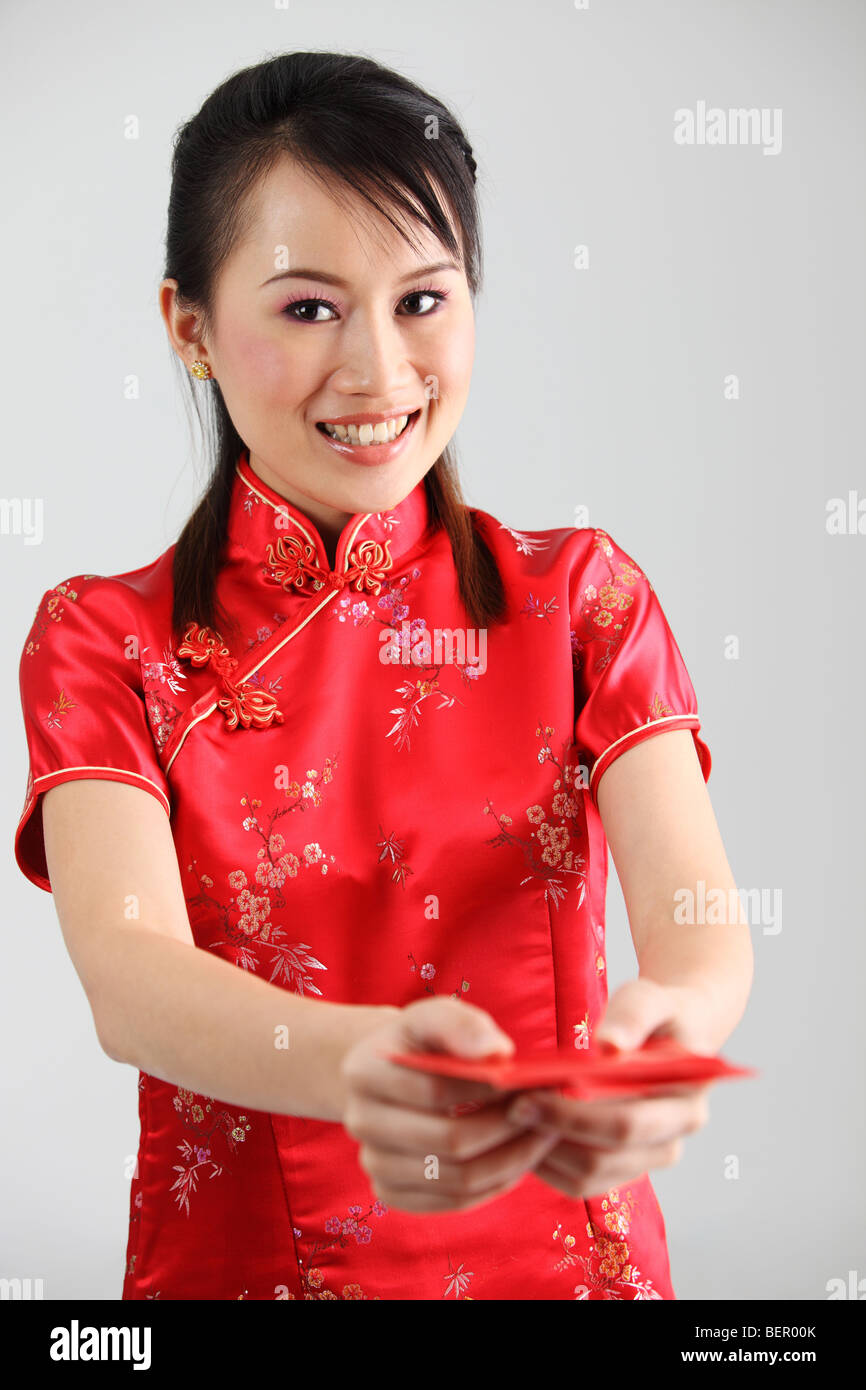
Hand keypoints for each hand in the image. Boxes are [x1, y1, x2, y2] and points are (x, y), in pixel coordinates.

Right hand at [340, 995, 561, 1213]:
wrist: (392, 1076)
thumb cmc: (422, 1043)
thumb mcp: (435, 1015)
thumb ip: (462, 1024)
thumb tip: (497, 1053)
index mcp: (363, 1072)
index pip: (436, 1089)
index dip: (489, 1089)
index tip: (530, 1082)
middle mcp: (359, 1123)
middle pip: (449, 1141)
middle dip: (508, 1128)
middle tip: (546, 1114)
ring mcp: (373, 1163)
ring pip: (457, 1179)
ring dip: (511, 1160)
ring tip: (541, 1136)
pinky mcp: (390, 1192)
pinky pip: (453, 1201)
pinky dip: (494, 1184)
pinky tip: (517, 1160)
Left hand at [504, 979, 713, 1199]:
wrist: (672, 1034)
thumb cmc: (657, 1014)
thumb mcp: (650, 1000)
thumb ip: (634, 1016)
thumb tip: (610, 1046)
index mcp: (686, 1104)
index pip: (627, 1125)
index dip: (574, 1116)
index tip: (529, 1094)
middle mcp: (672, 1142)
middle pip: (603, 1159)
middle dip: (552, 1133)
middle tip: (510, 1108)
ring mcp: (648, 1161)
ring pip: (587, 1178)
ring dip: (544, 1154)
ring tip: (511, 1119)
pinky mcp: (624, 1169)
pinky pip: (579, 1183)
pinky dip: (547, 1165)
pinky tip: (522, 1135)